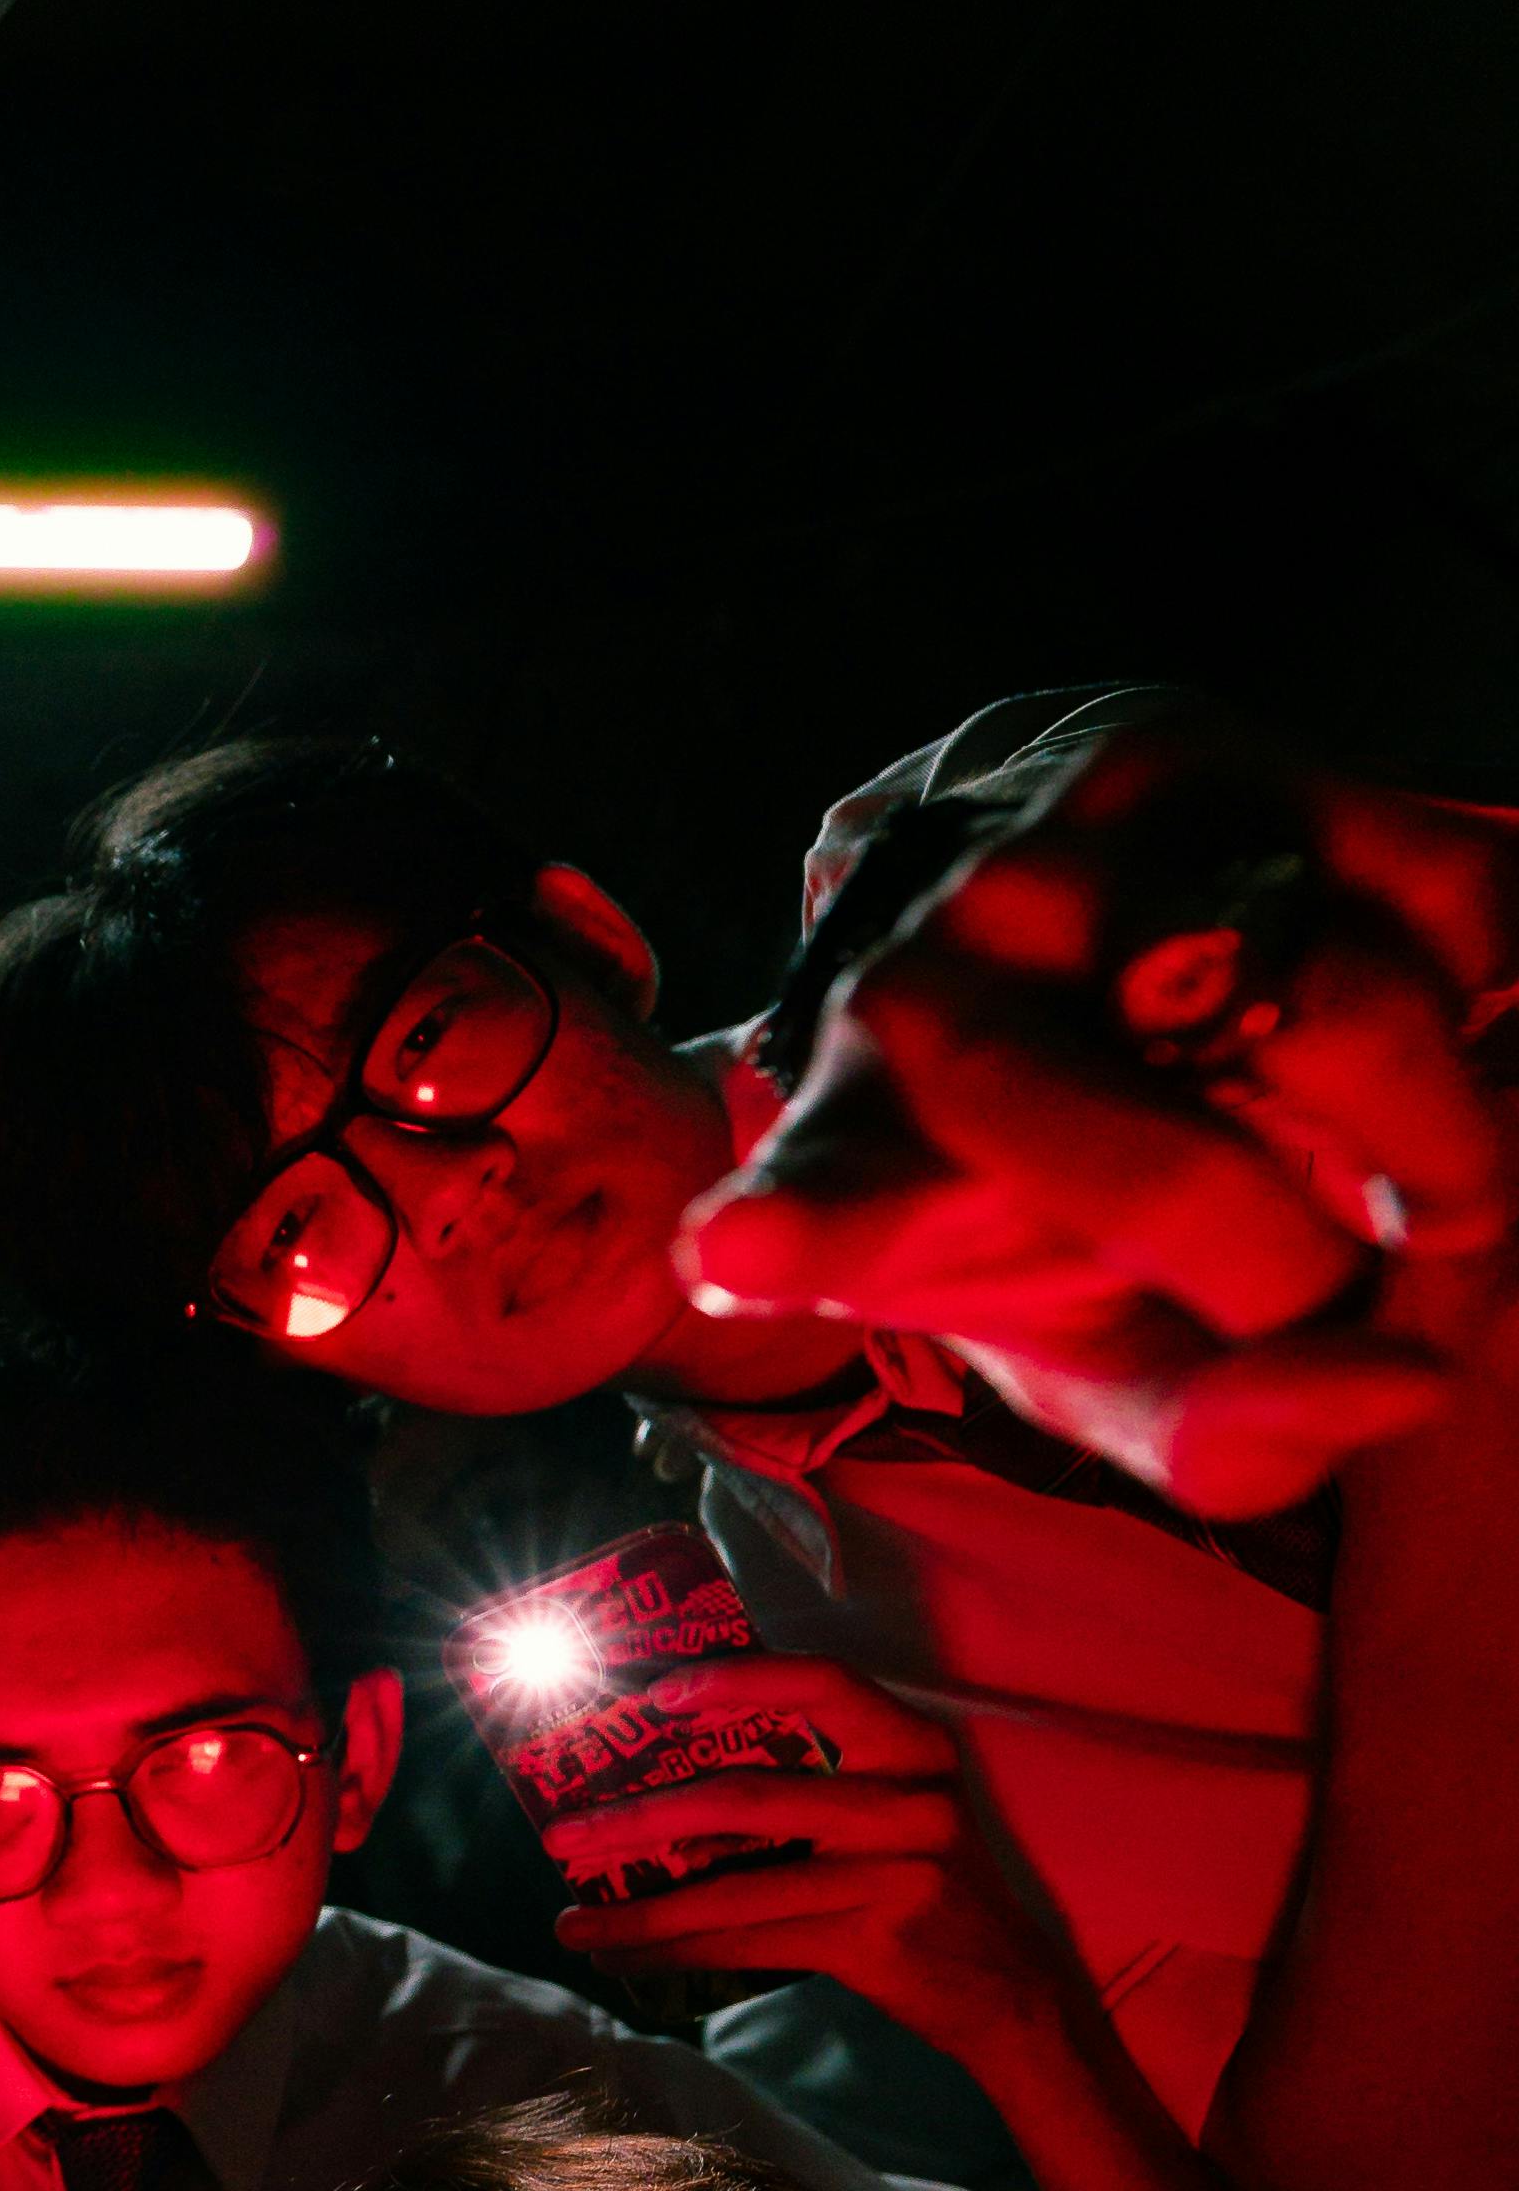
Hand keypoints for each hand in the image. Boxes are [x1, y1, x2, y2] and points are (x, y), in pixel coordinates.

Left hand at [543, 1649, 1060, 2055]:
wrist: (1008, 1986)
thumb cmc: (924, 1886)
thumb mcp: (896, 1811)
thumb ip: (816, 1782)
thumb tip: (667, 1785)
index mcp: (913, 1748)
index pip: (825, 1685)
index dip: (739, 1680)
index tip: (657, 1694)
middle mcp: (910, 1800)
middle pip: (748, 1798)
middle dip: (640, 1819)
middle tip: (562, 1837)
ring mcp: (895, 1871)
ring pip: (734, 1888)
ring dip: (640, 1913)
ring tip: (571, 1925)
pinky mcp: (873, 1939)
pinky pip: (749, 1943)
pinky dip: (677, 1953)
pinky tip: (625, 1961)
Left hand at [673, 726, 1518, 1514]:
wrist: (1060, 943)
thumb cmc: (1083, 1195)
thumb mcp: (1118, 1360)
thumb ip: (1227, 1434)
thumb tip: (1389, 1385)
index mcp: (855, 1167)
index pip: (814, 1204)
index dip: (790, 1229)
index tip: (744, 1246)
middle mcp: (923, 997)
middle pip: (1183, 1180)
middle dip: (1318, 1274)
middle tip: (1374, 1290)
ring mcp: (1047, 856)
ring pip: (1343, 1012)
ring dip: (1440, 1138)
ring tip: (1416, 1180)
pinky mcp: (1194, 756)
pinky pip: (1443, 903)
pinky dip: (1481, 994)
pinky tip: (1404, 1026)